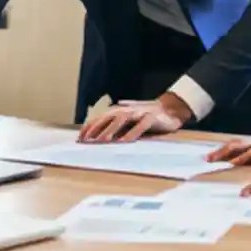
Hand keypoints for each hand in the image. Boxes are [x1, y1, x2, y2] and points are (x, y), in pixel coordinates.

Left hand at [77, 93, 192, 141]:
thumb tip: (98, 128)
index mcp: (120, 110)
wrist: (171, 108)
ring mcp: (139, 113)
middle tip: (86, 140)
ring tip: (102, 140)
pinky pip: (140, 126)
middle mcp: (127, 109)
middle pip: (108, 117)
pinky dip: (132, 133)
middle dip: (96, 128)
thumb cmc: (146, 115)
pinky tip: (125, 141)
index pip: (101, 117)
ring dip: (111, 129)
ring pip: (121, 119)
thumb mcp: (129, 118)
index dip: (90, 127)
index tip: (80, 138)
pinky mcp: (151, 118)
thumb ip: (115, 122)